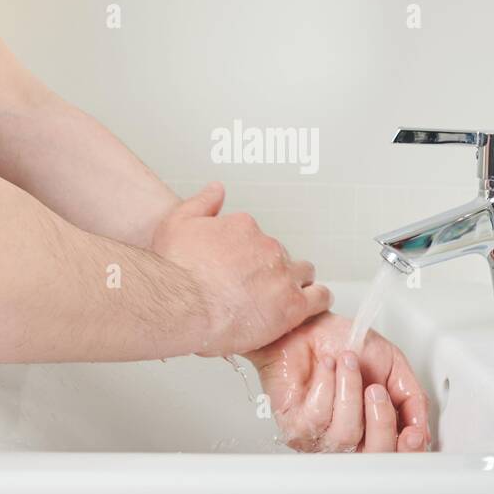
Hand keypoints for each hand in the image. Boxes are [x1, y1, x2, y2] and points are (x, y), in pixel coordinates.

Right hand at [152, 182, 331, 355]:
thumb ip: (202, 203)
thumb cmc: (174, 270)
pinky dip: (317, 299)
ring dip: (295, 282)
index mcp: (244, 227)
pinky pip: (319, 297)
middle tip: (254, 290)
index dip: (248, 256)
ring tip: (281, 299)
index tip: (237, 270)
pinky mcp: (292, 304)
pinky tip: (310, 305)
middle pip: (280, 255)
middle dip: (271, 269)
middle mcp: (267, 246)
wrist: (179, 304)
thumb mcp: (178, 223)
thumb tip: (217, 189)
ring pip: (303, 273)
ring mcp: (282, 275)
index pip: (256, 237)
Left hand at [243, 312, 430, 452]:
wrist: (307, 327)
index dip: (407, 451)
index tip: (412, 433)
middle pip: (373, 455)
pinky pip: (318, 415)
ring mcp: (321, 437)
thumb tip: (420, 426)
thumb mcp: (393, 366)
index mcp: (372, 430)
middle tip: (376, 389)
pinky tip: (327, 367)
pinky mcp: (295, 426)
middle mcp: (348, 440)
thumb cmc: (343, 345)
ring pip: (345, 434)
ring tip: (347, 363)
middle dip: (381, 420)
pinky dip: (327, 383)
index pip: (394, 457)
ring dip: (350, 389)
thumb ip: (412, 397)